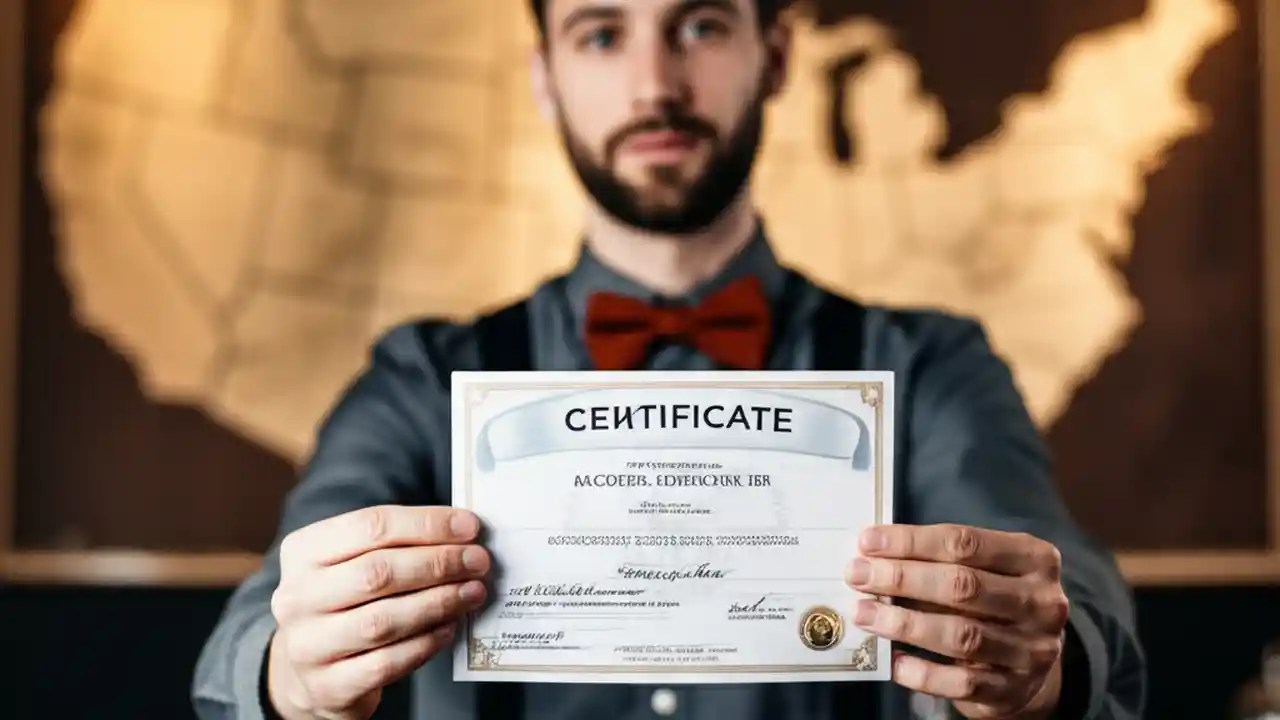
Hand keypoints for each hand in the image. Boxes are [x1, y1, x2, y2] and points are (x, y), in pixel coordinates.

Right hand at [267, 506, 490, 719]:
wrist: (307, 672)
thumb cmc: (344, 604)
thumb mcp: (352, 565)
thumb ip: (398, 546)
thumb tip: (463, 534)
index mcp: (303, 552)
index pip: (370, 526)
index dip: (426, 524)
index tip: (470, 526)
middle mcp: (297, 597)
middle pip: (377, 572)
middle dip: (438, 563)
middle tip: (477, 561)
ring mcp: (308, 645)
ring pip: (383, 620)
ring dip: (438, 603)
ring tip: (472, 592)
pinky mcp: (328, 686)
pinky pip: (386, 663)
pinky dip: (425, 643)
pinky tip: (449, 629)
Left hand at [846, 524, 1069, 718]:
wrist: (1033, 665)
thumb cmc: (996, 601)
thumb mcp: (986, 569)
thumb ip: (941, 560)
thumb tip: (875, 557)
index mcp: (1035, 559)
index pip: (965, 542)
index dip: (911, 541)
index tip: (867, 541)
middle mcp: (1041, 603)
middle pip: (962, 585)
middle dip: (902, 578)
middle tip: (858, 575)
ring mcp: (1031, 650)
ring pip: (961, 634)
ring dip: (905, 623)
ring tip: (865, 614)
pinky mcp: (1013, 689)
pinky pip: (961, 682)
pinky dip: (923, 672)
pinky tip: (893, 660)